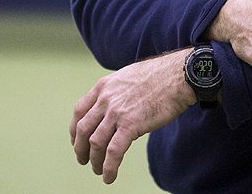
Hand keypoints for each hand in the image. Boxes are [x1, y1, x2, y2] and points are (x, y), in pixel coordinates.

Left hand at [70, 49, 194, 184]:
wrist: (177, 76)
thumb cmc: (158, 76)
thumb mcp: (127, 77)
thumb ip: (116, 92)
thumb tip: (114, 109)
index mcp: (104, 86)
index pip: (79, 110)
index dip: (75, 129)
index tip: (76, 140)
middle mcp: (106, 99)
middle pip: (83, 128)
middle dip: (80, 148)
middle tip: (83, 159)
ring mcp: (117, 112)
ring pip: (95, 142)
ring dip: (94, 160)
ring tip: (97, 170)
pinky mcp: (131, 125)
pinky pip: (114, 151)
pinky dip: (109, 167)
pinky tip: (109, 176)